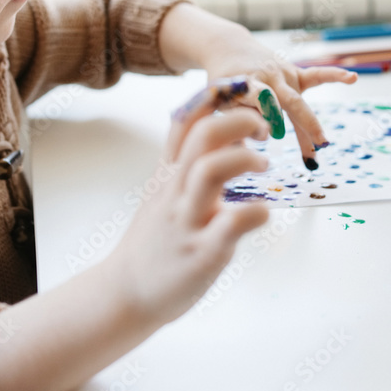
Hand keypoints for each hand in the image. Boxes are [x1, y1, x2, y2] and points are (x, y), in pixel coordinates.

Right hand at [104, 79, 269, 324]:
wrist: (127, 293)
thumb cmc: (155, 241)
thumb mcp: (161, 192)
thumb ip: (184, 162)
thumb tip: (224, 133)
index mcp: (168, 174)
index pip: (185, 119)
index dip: (215, 98)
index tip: (240, 97)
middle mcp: (175, 191)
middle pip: (202, 136)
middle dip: (238, 120)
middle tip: (262, 128)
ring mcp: (187, 220)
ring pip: (210, 171)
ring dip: (244, 159)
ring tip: (263, 165)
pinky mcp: (202, 253)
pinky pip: (231, 224)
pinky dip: (255, 212)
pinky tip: (262, 214)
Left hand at [202, 30, 356, 169]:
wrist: (228, 49)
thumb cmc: (223, 84)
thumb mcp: (219, 102)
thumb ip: (236, 121)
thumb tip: (259, 141)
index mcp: (247, 83)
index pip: (259, 100)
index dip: (265, 116)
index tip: (267, 136)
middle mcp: (269, 77)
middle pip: (290, 103)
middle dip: (304, 125)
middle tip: (315, 149)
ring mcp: (284, 74)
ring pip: (300, 102)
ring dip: (310, 127)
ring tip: (322, 146)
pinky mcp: (295, 73)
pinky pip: (317, 75)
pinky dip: (335, 76)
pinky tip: (353, 78)